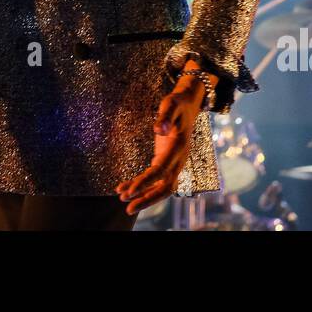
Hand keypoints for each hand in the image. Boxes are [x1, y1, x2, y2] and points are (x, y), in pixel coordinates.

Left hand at [115, 72, 208, 214]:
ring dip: (144, 196)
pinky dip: (143, 185)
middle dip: (147, 199)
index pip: (161, 171)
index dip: (145, 183)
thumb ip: (165, 116)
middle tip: (127, 208)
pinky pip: (157, 179)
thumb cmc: (177, 103)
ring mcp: (175, 162)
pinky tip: (125, 187)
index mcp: (178, 147)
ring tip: (122, 198)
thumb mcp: (170, 104)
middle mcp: (179, 159)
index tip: (129, 192)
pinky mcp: (168, 161)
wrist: (189, 104)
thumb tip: (157, 130)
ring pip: (162, 187)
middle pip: (165, 188)